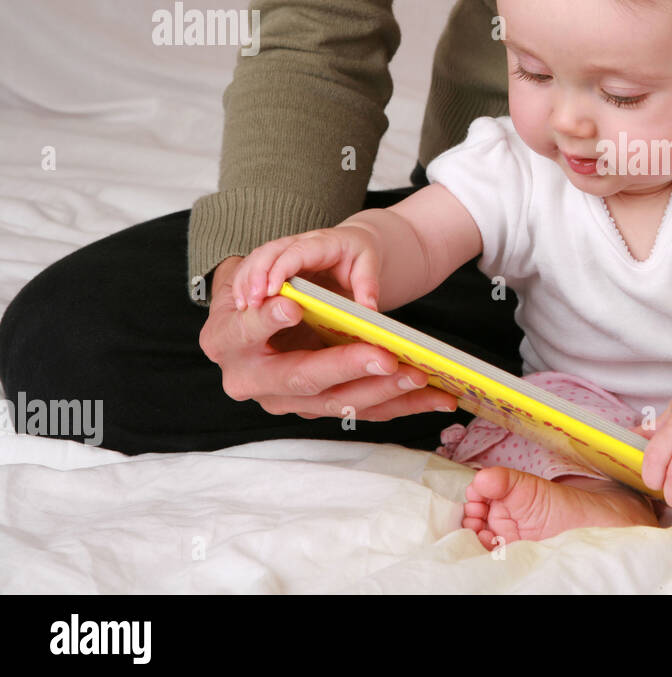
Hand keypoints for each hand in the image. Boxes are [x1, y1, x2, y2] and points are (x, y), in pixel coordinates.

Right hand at [199, 255, 456, 420]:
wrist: (259, 312)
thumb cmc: (266, 286)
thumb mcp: (269, 269)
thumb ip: (290, 265)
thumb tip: (345, 292)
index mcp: (228, 338)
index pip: (247, 331)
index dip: (267, 321)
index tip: (291, 304)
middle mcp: (250, 378)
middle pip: (300, 376)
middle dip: (345, 367)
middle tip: (384, 357)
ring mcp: (285, 400)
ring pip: (337, 401)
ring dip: (384, 391)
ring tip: (421, 375)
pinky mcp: (316, 408)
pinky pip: (362, 410)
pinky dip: (402, 404)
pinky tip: (438, 399)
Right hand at [231, 225, 382, 311]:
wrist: (355, 243)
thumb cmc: (361, 255)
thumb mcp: (370, 267)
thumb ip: (368, 286)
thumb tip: (369, 309)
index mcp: (324, 242)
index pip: (298, 251)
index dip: (282, 269)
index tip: (273, 291)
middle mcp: (301, 242)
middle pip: (270, 251)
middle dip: (256, 275)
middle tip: (250, 303)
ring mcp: (286, 250)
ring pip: (258, 258)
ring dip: (246, 280)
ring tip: (243, 307)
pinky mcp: (277, 261)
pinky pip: (255, 267)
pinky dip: (245, 283)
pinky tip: (242, 305)